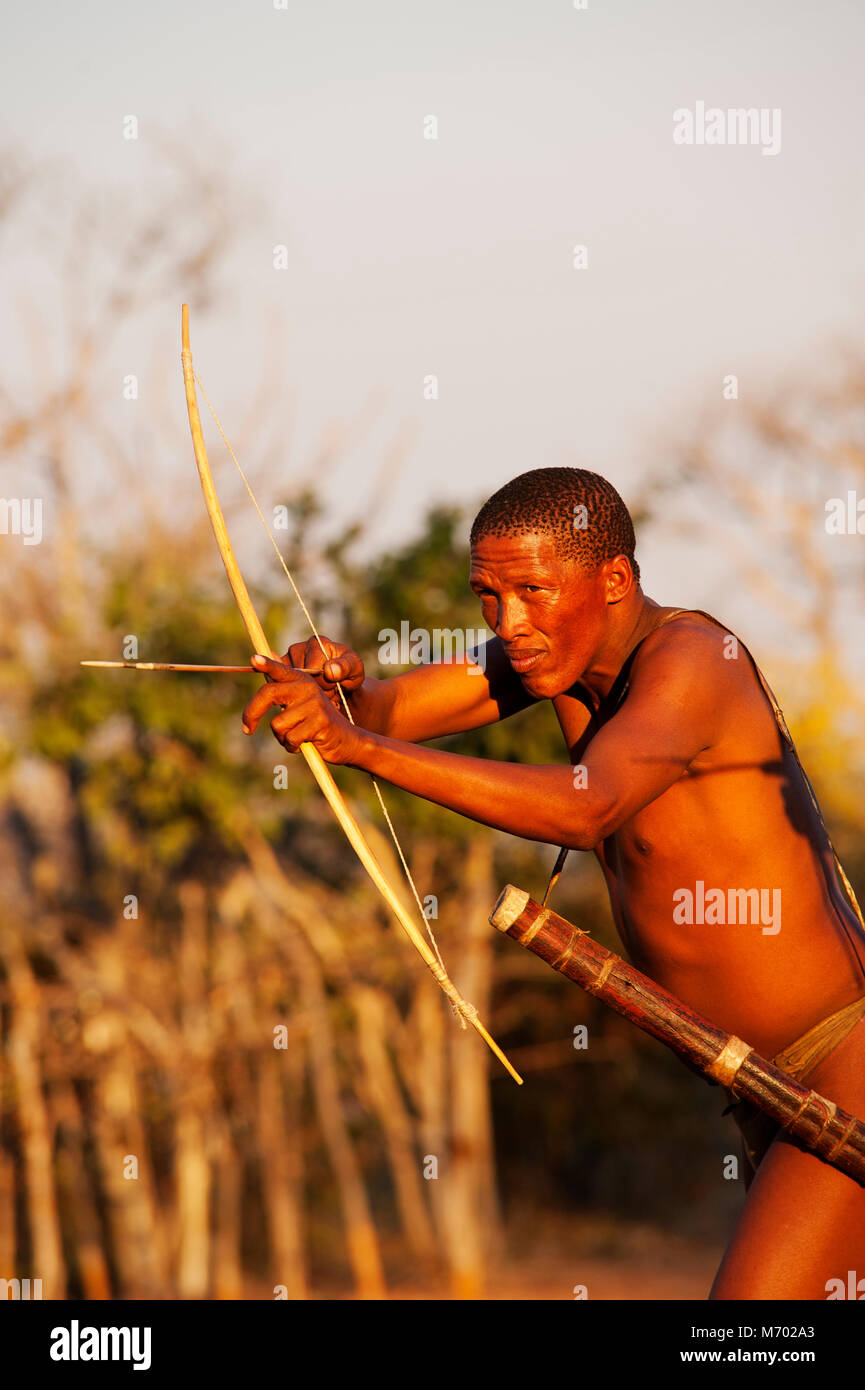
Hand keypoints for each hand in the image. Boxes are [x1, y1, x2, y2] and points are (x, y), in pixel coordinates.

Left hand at [242, 654, 364, 763]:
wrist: (347, 740)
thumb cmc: (317, 723)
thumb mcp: (301, 704)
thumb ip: (283, 686)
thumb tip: (267, 656)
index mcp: (302, 680)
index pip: (281, 670)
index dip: (267, 664)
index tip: (254, 659)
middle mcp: (308, 688)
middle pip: (269, 693)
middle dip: (251, 713)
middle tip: (246, 729)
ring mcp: (314, 704)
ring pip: (278, 724)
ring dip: (281, 737)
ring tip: (294, 738)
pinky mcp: (320, 722)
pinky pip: (291, 738)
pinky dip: (292, 746)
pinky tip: (303, 744)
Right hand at [284, 635, 364, 711]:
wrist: (340, 684)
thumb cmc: (349, 674)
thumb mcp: (356, 670)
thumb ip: (346, 667)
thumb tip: (329, 669)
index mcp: (317, 643)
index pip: (314, 670)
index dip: (326, 683)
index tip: (335, 685)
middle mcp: (298, 648)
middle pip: (301, 678)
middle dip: (317, 689)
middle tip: (329, 690)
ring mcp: (286, 661)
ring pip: (292, 685)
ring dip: (306, 694)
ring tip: (320, 692)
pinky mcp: (279, 675)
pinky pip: (284, 689)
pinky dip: (297, 697)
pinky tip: (308, 694)